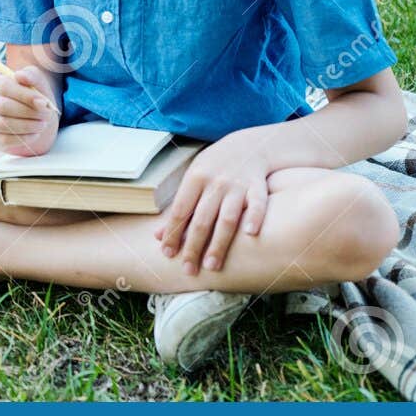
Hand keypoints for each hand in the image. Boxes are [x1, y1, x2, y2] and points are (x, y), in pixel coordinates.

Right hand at [0, 65, 59, 156]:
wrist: (39, 118)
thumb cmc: (36, 99)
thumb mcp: (39, 83)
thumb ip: (32, 76)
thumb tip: (20, 75)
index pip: (4, 86)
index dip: (24, 95)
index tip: (43, 102)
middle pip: (2, 106)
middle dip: (28, 112)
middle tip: (46, 115)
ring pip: (2, 124)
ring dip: (27, 126)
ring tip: (42, 125)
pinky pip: (3, 139)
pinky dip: (23, 138)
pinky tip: (34, 134)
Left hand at [153, 133, 270, 274]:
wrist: (248, 146)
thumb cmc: (214, 168)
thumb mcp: (193, 180)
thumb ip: (179, 208)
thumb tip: (157, 236)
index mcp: (194, 179)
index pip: (180, 212)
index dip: (173, 234)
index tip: (167, 255)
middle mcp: (215, 183)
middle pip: (202, 220)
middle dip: (194, 246)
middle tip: (189, 270)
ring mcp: (237, 185)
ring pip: (227, 218)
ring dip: (219, 243)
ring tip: (212, 266)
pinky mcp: (258, 187)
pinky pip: (258, 204)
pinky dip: (255, 217)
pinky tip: (250, 234)